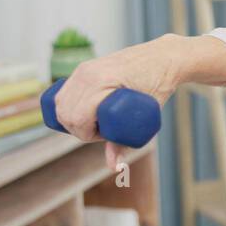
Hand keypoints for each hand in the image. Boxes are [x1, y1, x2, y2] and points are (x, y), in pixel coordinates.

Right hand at [53, 34, 189, 169]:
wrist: (164, 57)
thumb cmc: (159, 85)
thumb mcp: (144, 116)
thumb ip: (125, 142)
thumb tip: (114, 168)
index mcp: (101, 81)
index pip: (78, 118)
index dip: (88, 135)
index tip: (105, 136)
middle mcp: (87, 73)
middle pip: (66, 113)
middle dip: (79, 129)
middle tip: (101, 132)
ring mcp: (83, 69)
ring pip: (60, 103)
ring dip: (71, 119)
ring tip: (94, 122)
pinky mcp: (83, 68)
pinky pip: (62, 92)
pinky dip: (66, 107)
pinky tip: (79, 114)